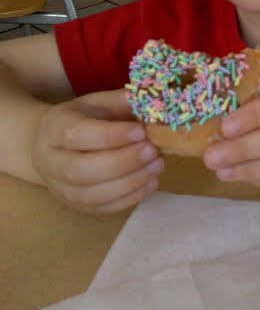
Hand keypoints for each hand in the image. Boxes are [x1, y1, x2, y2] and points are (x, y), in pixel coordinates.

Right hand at [31, 89, 163, 213]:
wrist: (51, 146)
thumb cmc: (81, 120)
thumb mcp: (97, 103)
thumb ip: (121, 101)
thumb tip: (152, 101)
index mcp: (55, 128)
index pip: (77, 135)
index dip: (111, 135)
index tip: (141, 131)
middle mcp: (51, 162)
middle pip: (81, 170)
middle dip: (122, 162)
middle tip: (153, 151)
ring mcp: (61, 188)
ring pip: (92, 194)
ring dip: (130, 183)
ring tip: (157, 166)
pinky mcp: (76, 205)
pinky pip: (102, 208)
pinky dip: (129, 198)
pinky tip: (150, 183)